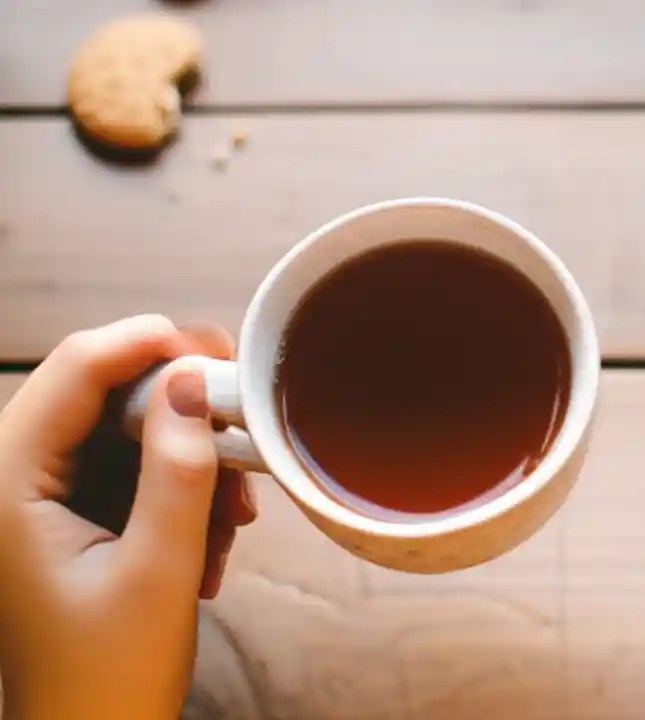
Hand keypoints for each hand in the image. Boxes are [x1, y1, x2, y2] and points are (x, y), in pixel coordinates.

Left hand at [0, 315, 256, 719]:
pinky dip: (181, 492)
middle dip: (181, 412)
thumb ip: (177, 470)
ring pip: (125, 433)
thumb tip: (193, 382)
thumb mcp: (159, 570)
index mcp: (6, 488)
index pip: (72, 372)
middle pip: (102, 395)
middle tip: (244, 422)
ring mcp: (39, 501)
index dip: (144, 343)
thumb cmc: (108, 676)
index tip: (216, 348)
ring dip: (190, 462)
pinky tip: (213, 539)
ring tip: (233, 518)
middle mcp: (12, 482)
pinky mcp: (70, 520)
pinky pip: (133, 472)